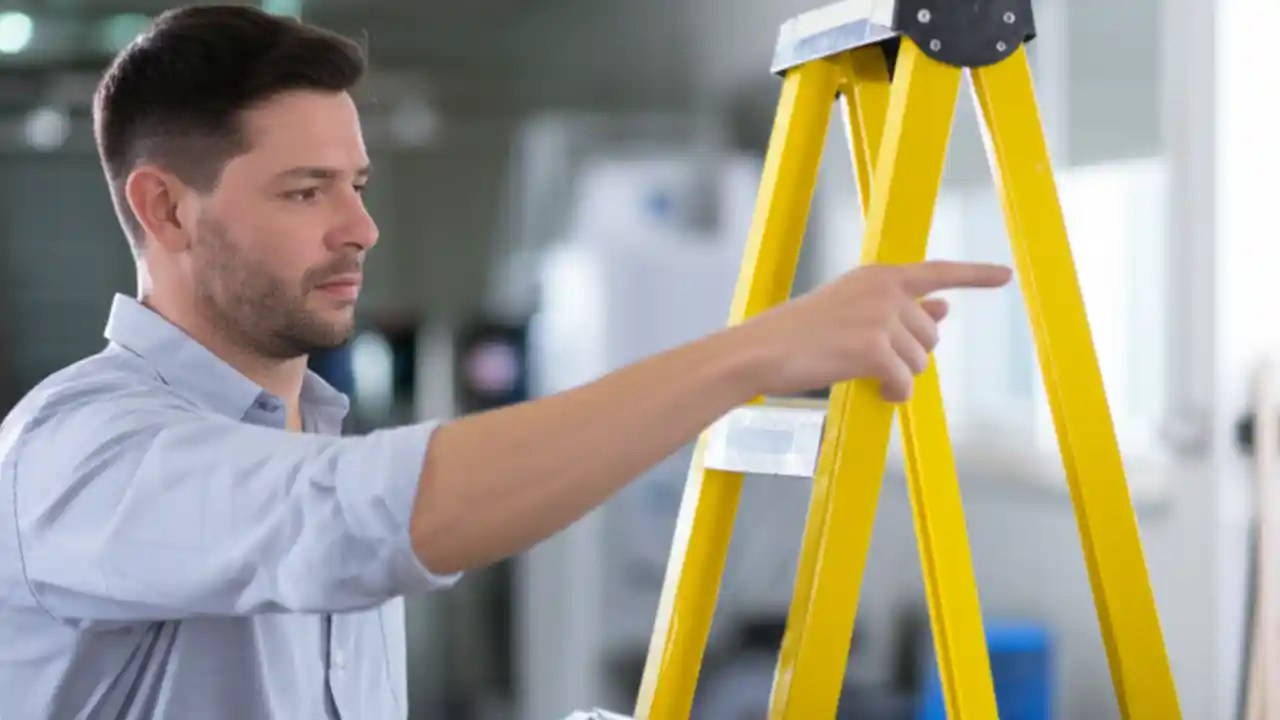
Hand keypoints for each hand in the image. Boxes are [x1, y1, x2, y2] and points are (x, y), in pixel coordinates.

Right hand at [730, 260, 1012, 401]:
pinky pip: (905, 383)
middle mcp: (885, 290)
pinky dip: (893, 393)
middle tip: (868, 360)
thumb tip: (942, 309)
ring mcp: (881, 317)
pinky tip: (874, 391)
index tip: (1005, 274)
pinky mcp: (874, 348)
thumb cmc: (799, 334)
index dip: (975, 274)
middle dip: (908, 356)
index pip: (937, 271)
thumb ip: (899, 309)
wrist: (760, 351)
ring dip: (897, 377)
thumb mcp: (852, 311)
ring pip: (919, 362)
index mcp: (878, 275)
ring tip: (860, 372)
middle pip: (930, 336)